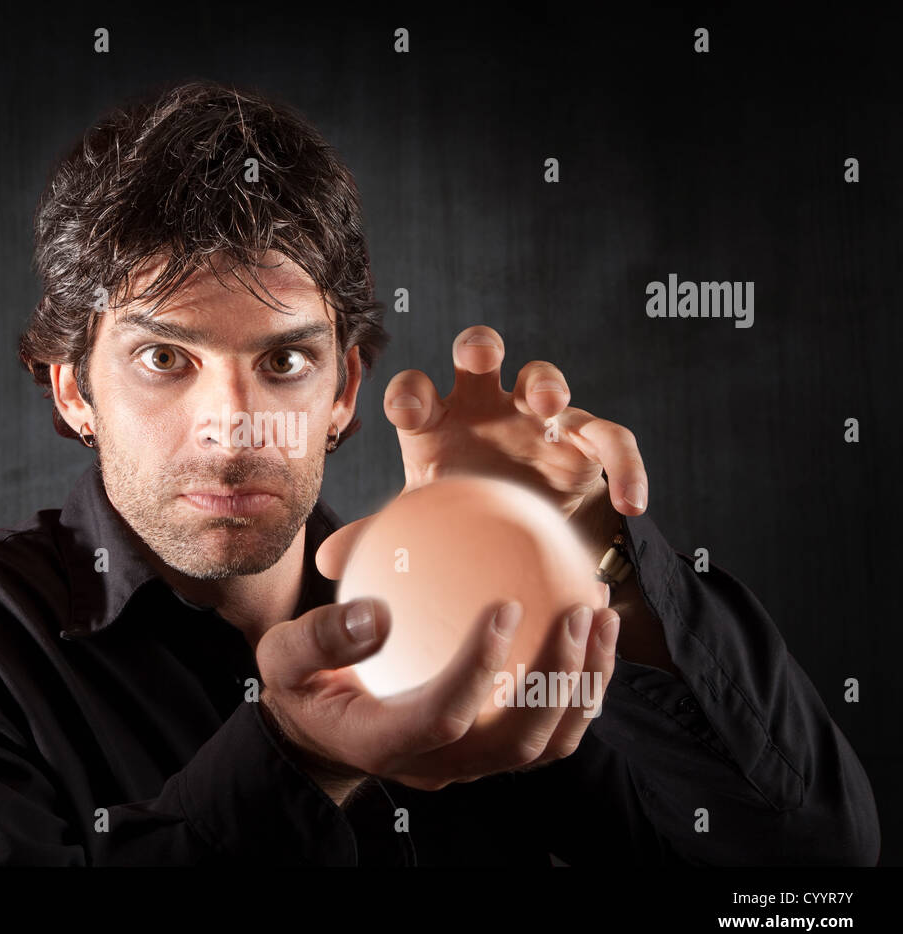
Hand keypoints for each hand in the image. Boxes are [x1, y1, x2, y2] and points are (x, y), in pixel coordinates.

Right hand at [256, 593, 619, 794]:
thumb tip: (378, 613)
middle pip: (515, 743)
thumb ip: (321, 636)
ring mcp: (469, 765)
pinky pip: (550, 733)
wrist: (320, 728)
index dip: (479, 669)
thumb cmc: (303, 684)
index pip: (443, 716)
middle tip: (579, 610)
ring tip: (603, 617)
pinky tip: (593, 631)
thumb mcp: (285, 654)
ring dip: (585, 687)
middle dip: (558, 682)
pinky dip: (581, 688)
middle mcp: (437, 765)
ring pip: (545, 746)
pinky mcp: (490, 753)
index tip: (504, 606)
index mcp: (384, 741)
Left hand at [318, 325, 646, 579]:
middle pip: (479, 355)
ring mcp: (537, 420)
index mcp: (436, 426)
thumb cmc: (464, 521)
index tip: (409, 412)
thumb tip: (324, 563)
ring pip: (544, 377)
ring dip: (548, 381)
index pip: (414, 393)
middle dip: (478, 346)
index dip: (409, 393)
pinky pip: (612, 440)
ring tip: (550, 406)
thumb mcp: (425, 530)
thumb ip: (380, 540)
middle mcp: (485, 409)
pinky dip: (625, 466)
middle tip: (479, 357)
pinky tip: (632, 502)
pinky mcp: (585, 444)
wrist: (529, 544)